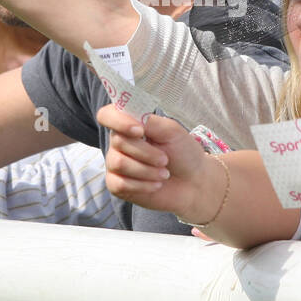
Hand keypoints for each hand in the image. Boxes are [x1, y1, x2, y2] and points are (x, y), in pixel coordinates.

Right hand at [97, 105, 215, 219]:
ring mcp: (115, 164)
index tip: (140, 131)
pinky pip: (120, 184)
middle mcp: (119, 143)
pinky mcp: (116, 185)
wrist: (193, 182)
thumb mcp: (170, 131)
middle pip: (118, 142)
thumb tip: (130, 118)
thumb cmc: (182, 153)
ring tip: (164, 173)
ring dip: (147, 171)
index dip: (119, 122)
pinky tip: (156, 185)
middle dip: (147, 153)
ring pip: (119, 163)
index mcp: (130, 124)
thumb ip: (148, 121)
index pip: (107, 115)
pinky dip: (143, 185)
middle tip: (165, 159)